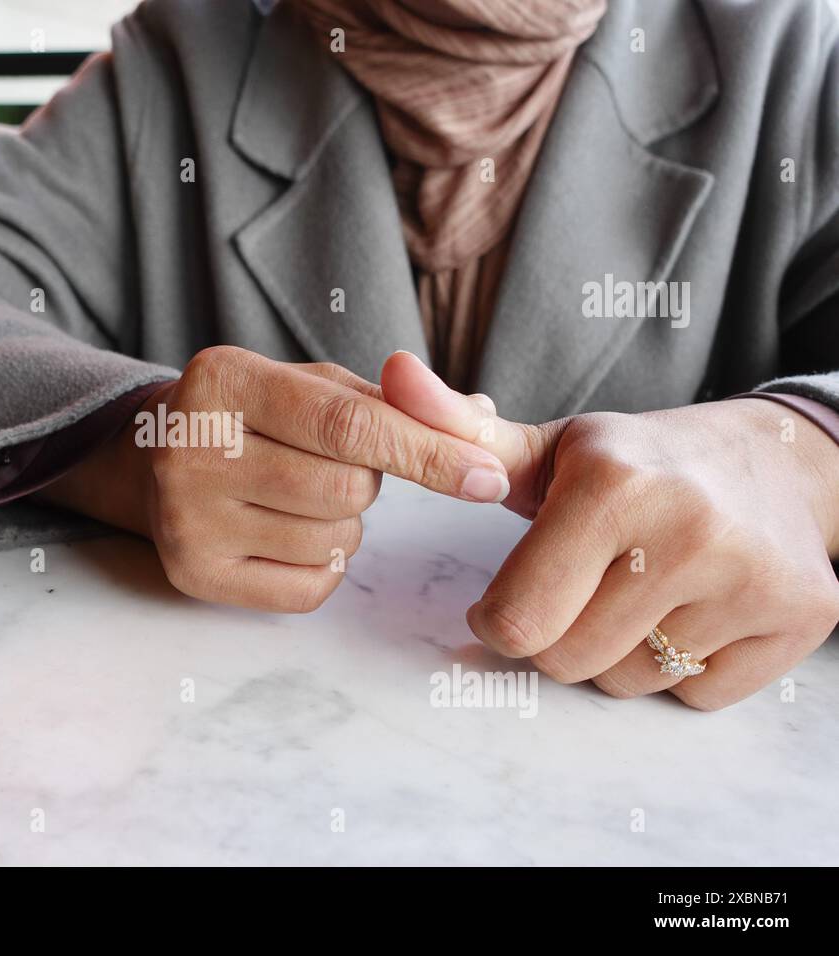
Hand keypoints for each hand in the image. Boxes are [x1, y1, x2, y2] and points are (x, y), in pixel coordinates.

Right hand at [37, 345, 508, 611]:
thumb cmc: (259, 416)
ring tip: (301, 495)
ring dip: (347, 523)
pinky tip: (287, 532)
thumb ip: (395, 400)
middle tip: (335, 464)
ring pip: (333, 540)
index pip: (349, 425)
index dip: (429, 452)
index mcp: (222, 381)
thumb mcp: (310, 384)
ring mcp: (185, 519)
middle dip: (371, 482)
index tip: (489, 476)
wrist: (158, 456)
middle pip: (346, 489)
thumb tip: (481, 418)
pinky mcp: (193, 575)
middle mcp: (190, 450)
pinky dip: (325, 564)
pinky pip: (310, 588)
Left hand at [381, 350, 838, 708]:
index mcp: (611, 485)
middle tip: (583, 586)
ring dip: (617, 653)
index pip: (516, 622)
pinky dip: (683, 668)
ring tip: (641, 589)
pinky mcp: (801, 618)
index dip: (498, 619)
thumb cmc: (637, 462)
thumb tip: (388, 375)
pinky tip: (694, 607)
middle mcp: (689, 529)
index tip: (512, 592)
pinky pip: (696, 695)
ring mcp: (753, 578)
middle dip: (557, 636)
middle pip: (566, 662)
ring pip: (628, 684)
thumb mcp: (549, 449)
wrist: (772, 461)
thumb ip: (458, 432)